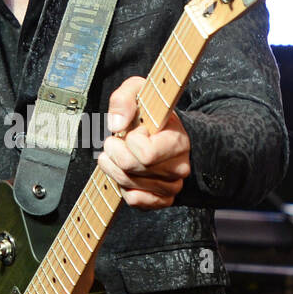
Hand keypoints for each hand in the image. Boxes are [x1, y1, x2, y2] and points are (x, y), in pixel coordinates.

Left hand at [98, 76, 190, 208]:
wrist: (165, 134)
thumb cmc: (151, 114)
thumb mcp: (138, 92)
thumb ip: (124, 99)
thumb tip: (116, 124)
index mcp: (178, 141)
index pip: (146, 154)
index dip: (131, 139)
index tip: (135, 130)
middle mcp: (179, 167)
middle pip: (131, 169)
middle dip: (113, 152)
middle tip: (114, 142)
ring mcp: (172, 186)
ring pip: (129, 185)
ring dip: (113, 168)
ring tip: (117, 155)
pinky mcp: (162, 200)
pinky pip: (134, 201)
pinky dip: (123, 187)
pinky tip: (126, 172)